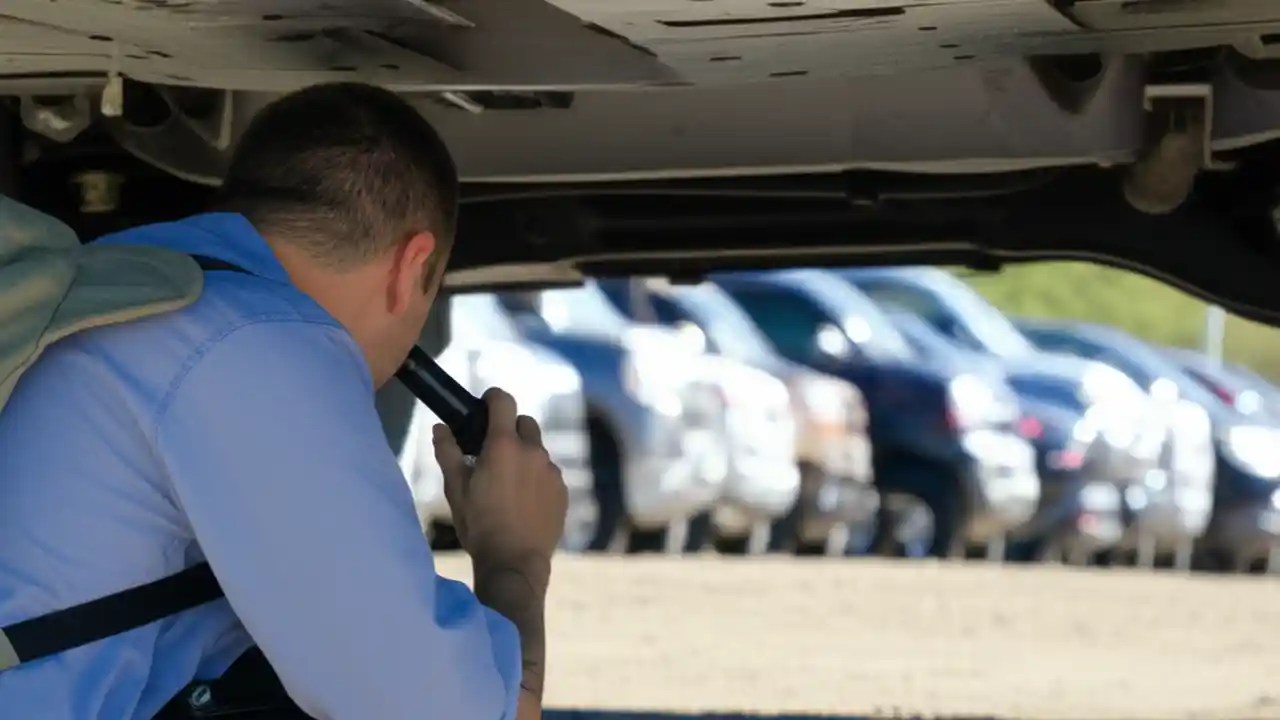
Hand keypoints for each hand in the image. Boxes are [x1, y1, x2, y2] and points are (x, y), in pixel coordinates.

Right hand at [433, 387, 567, 588]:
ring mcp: (552, 471)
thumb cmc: (479, 525)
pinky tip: (524, 501)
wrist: (515, 562)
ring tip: (508, 484)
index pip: (504, 401)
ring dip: (524, 456)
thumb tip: (440, 428)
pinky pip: (548, 472)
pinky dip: (537, 477)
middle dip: (509, 430)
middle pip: (524, 423)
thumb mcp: (456, 491)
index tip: (485, 406)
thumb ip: (448, 454)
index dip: (493, 398)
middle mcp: (533, 452)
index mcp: (504, 446)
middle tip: (493, 453)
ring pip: (537, 450)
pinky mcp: (563, 490)